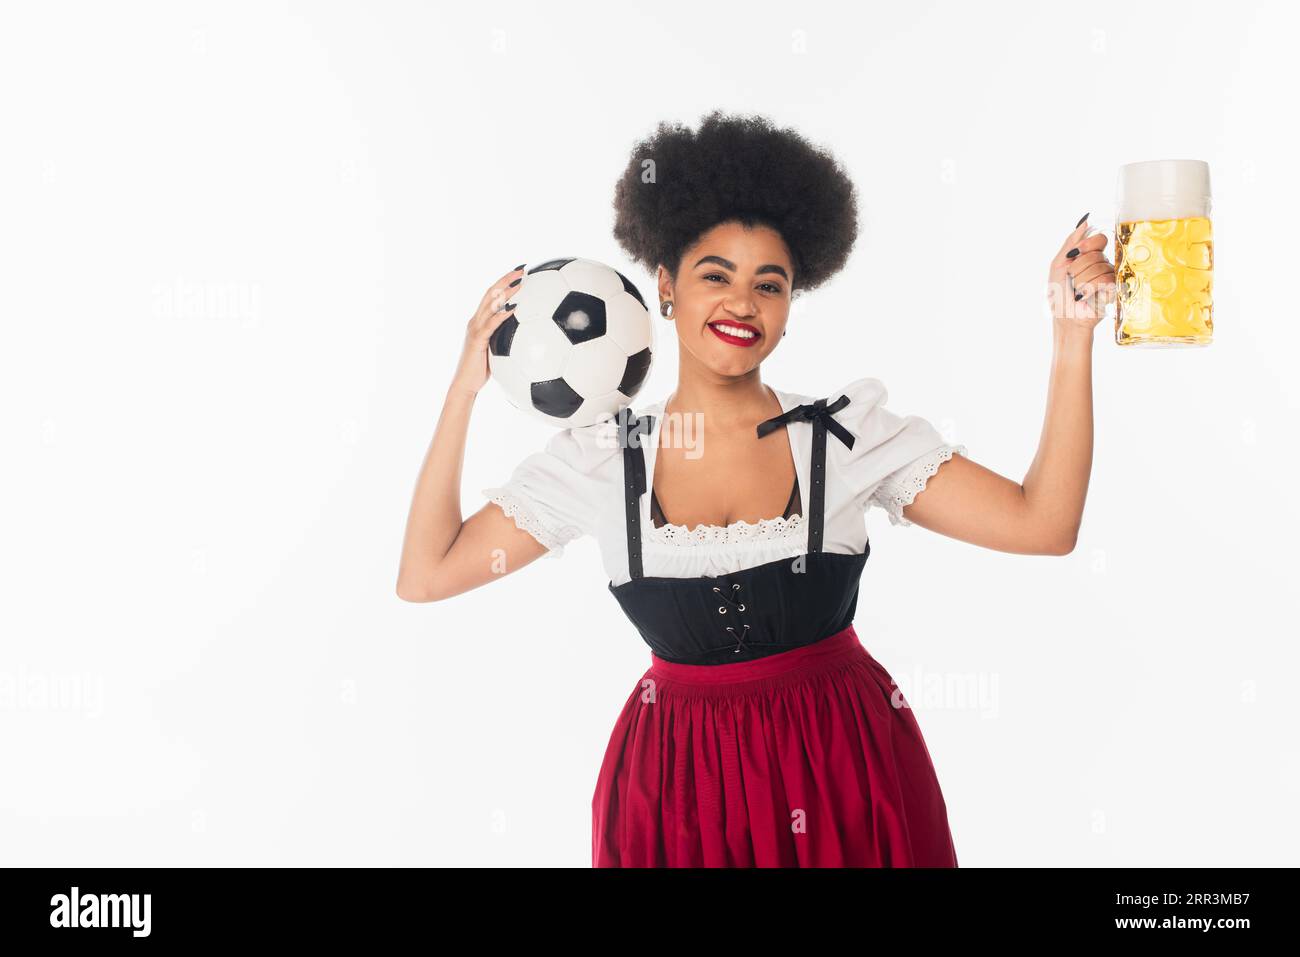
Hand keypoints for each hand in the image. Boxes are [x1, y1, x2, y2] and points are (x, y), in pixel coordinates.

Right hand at [449, 264, 525, 395]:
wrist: (466, 384)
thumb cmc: (481, 370)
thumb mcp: (495, 351)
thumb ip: (504, 339)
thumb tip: (524, 337)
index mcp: (479, 322)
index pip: (492, 296)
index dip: (504, 282)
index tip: (519, 272)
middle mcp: (475, 321)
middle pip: (491, 293)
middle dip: (506, 279)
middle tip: (522, 269)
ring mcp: (475, 329)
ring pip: (490, 305)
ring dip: (506, 292)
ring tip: (521, 282)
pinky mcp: (477, 340)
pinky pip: (491, 325)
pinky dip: (502, 315)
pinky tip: (514, 309)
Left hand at [1047, 215, 1116, 330]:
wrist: (1065, 318)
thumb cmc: (1059, 294)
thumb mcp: (1058, 264)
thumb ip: (1070, 242)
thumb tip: (1085, 221)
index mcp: (1089, 256)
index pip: (1099, 239)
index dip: (1087, 245)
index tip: (1073, 254)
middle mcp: (1102, 264)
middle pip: (1096, 253)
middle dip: (1078, 267)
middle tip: (1072, 279)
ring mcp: (1110, 277)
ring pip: (1100, 267)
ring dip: (1082, 281)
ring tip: (1078, 291)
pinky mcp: (1115, 290)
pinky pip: (1106, 279)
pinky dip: (1090, 288)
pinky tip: (1085, 296)